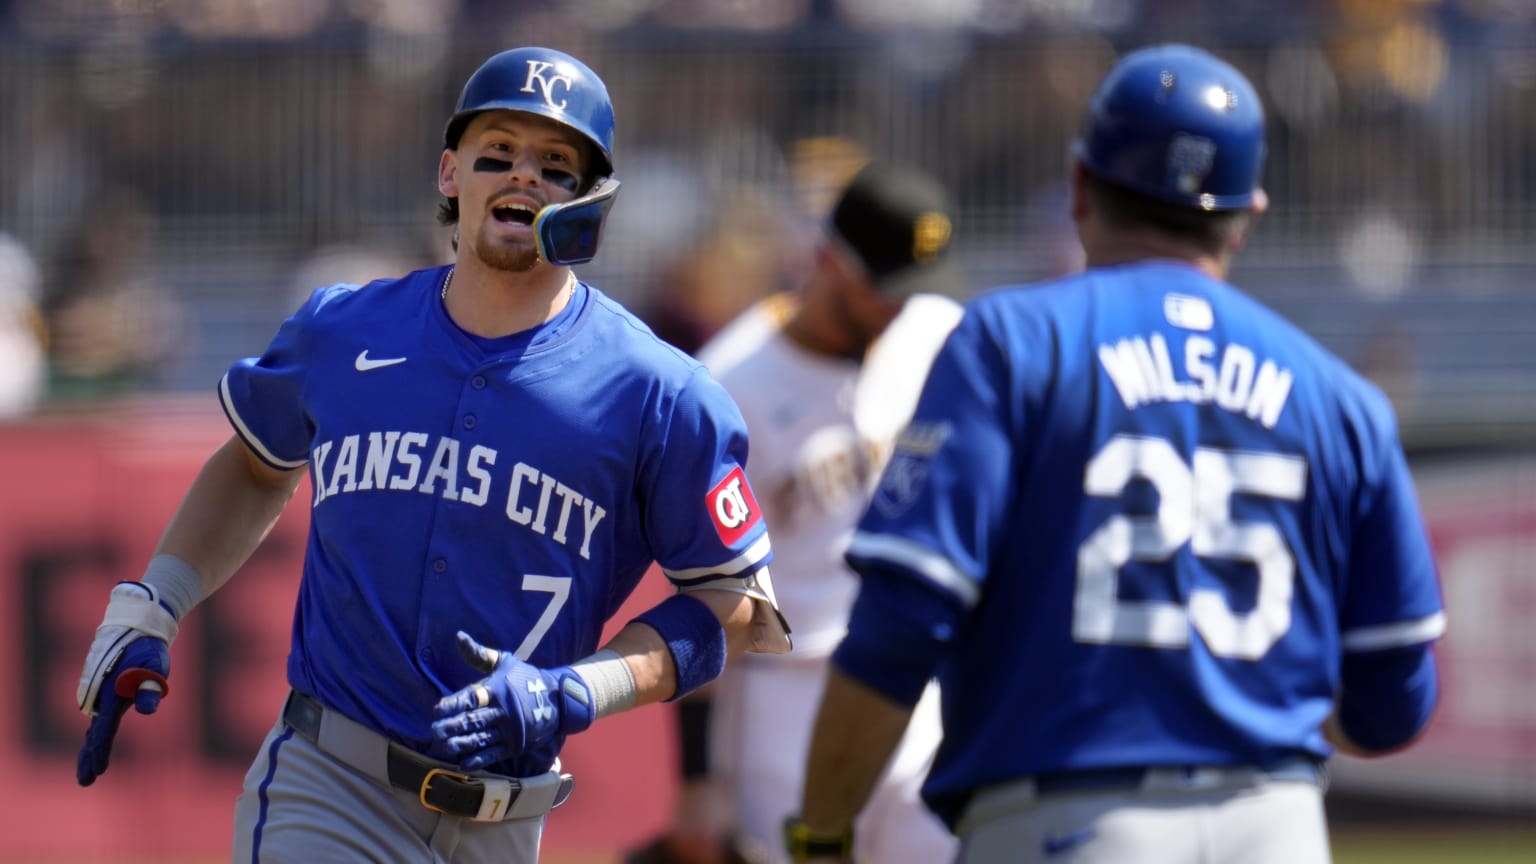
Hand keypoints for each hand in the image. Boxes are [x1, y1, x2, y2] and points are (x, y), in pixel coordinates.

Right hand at [76, 582, 176, 786]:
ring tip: (89, 769)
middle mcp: (100, 696)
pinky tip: (95, 743)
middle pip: (93, 733)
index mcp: (110, 693)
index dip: (100, 751)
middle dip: (89, 757)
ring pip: (94, 726)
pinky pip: (99, 716)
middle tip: (85, 781)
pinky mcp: (105, 690)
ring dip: (91, 747)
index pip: (104, 730)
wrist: (136, 628)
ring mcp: (100, 693)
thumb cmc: (148, 648)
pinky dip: (96, 732)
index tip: (98, 771)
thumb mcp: (154, 666)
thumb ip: (149, 689)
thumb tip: (147, 710)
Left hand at [430, 631, 595, 769]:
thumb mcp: (505, 662)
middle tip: (435, 731)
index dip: (453, 704)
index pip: (471, 697)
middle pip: (473, 720)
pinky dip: (479, 759)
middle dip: (452, 726)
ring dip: (462, 744)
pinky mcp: (515, 744)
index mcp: (497, 689)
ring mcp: (509, 729)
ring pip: (481, 738)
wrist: (559, 698)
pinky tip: (464, 763)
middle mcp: (502, 710)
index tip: (437, 710)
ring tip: (446, 746)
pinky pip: (494, 754)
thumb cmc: (526, 678)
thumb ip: (479, 654)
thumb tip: (458, 637)